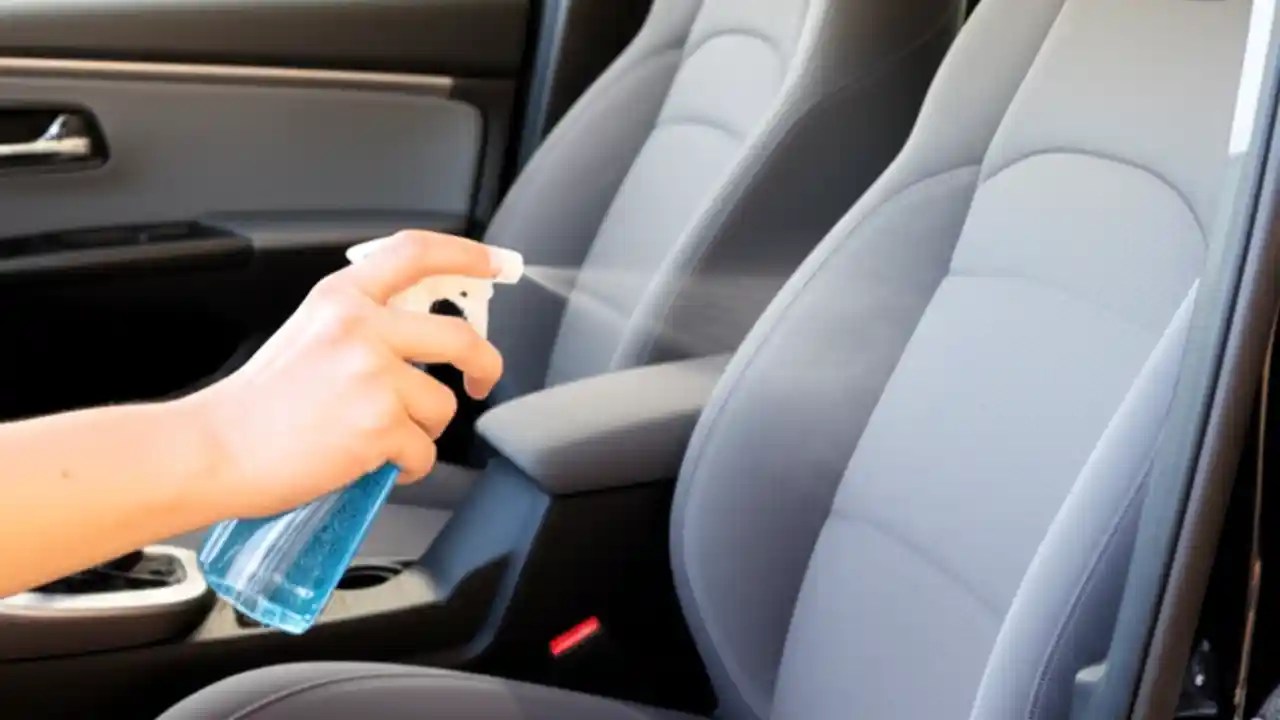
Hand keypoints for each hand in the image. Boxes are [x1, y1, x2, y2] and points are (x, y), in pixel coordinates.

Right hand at [183, 230, 502, 519]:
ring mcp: (373, 377)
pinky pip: (424, 452)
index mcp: (342, 298)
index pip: (417, 254)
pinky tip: (372, 463)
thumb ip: (364, 324)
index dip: (467, 256)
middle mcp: (362, 328)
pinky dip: (408, 466)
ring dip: (422, 430)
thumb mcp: (310, 333)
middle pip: (461, 337)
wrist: (214, 449)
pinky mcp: (379, 426)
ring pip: (442, 406)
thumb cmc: (258, 404)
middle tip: (480, 380)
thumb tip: (421, 334)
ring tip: (379, 438)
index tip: (497, 264)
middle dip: (485, 364)